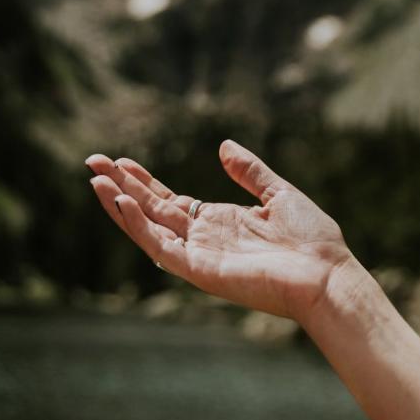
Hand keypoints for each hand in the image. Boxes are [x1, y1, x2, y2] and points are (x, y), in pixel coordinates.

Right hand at [85, 139, 354, 323]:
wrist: (327, 273)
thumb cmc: (312, 239)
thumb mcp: (278, 192)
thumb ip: (249, 172)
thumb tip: (223, 146)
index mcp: (220, 222)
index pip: (171, 201)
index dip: (144, 182)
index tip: (120, 162)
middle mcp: (203, 239)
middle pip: (152, 210)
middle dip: (122, 187)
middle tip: (92, 163)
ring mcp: (199, 255)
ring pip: (148, 227)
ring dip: (120, 205)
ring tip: (95, 180)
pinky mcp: (199, 269)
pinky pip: (161, 246)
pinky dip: (139, 225)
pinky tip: (122, 203)